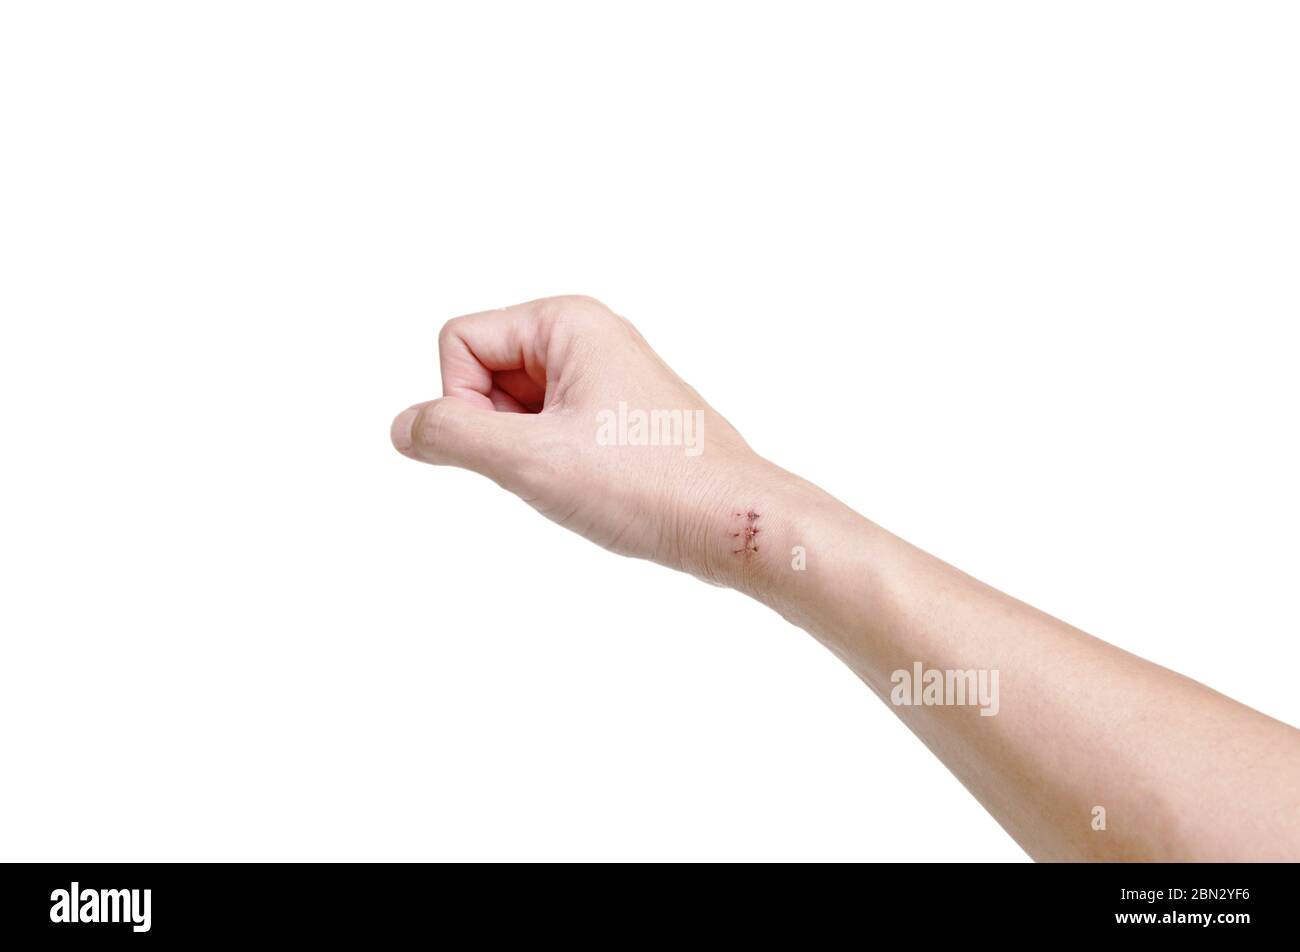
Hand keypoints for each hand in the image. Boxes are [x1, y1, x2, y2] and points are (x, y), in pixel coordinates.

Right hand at [391, 296, 772, 584]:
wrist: (733, 523)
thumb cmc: (647, 484)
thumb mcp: (530, 461)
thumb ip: (450, 435)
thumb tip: (403, 427)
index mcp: (566, 320)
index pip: (457, 341)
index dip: (461, 402)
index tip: (513, 445)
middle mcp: (586, 335)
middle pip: (483, 370)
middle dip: (496, 428)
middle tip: (549, 464)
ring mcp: (604, 374)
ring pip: (514, 406)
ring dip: (523, 450)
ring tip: (576, 477)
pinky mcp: (616, 414)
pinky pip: (548, 428)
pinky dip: (550, 461)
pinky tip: (590, 487)